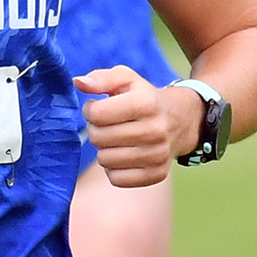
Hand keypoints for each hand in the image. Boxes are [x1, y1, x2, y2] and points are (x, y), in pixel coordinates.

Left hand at [73, 65, 186, 187]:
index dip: (90, 110)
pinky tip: (123, 155)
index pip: (97, 114)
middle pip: (98, 137)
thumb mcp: (126, 79)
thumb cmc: (143, 98)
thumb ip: (100, 78)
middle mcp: (155, 130)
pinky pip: (116, 179)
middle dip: (96, 129)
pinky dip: (114, 168)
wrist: (178, 121)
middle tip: (107, 124)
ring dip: (104, 149)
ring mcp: (158, 154)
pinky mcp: (157, 174)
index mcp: (146, 103)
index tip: (98, 108)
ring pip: (104, 160)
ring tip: (116, 139)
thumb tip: (78, 83)